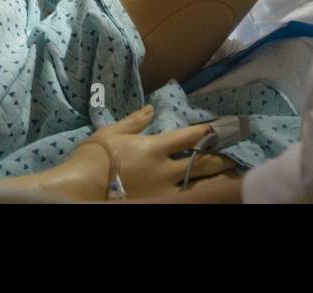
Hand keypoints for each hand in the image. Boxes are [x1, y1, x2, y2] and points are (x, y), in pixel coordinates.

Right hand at [64, 106, 237, 199]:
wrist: (80, 189)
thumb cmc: (93, 158)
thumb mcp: (111, 133)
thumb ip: (134, 121)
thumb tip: (151, 108)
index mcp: (155, 147)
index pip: (189, 136)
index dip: (206, 131)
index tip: (217, 128)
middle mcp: (165, 169)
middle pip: (201, 162)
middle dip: (219, 158)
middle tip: (232, 156)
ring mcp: (164, 190)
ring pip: (199, 184)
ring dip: (215, 179)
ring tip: (229, 176)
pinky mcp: (159, 203)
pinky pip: (185, 198)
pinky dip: (199, 193)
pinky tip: (207, 192)